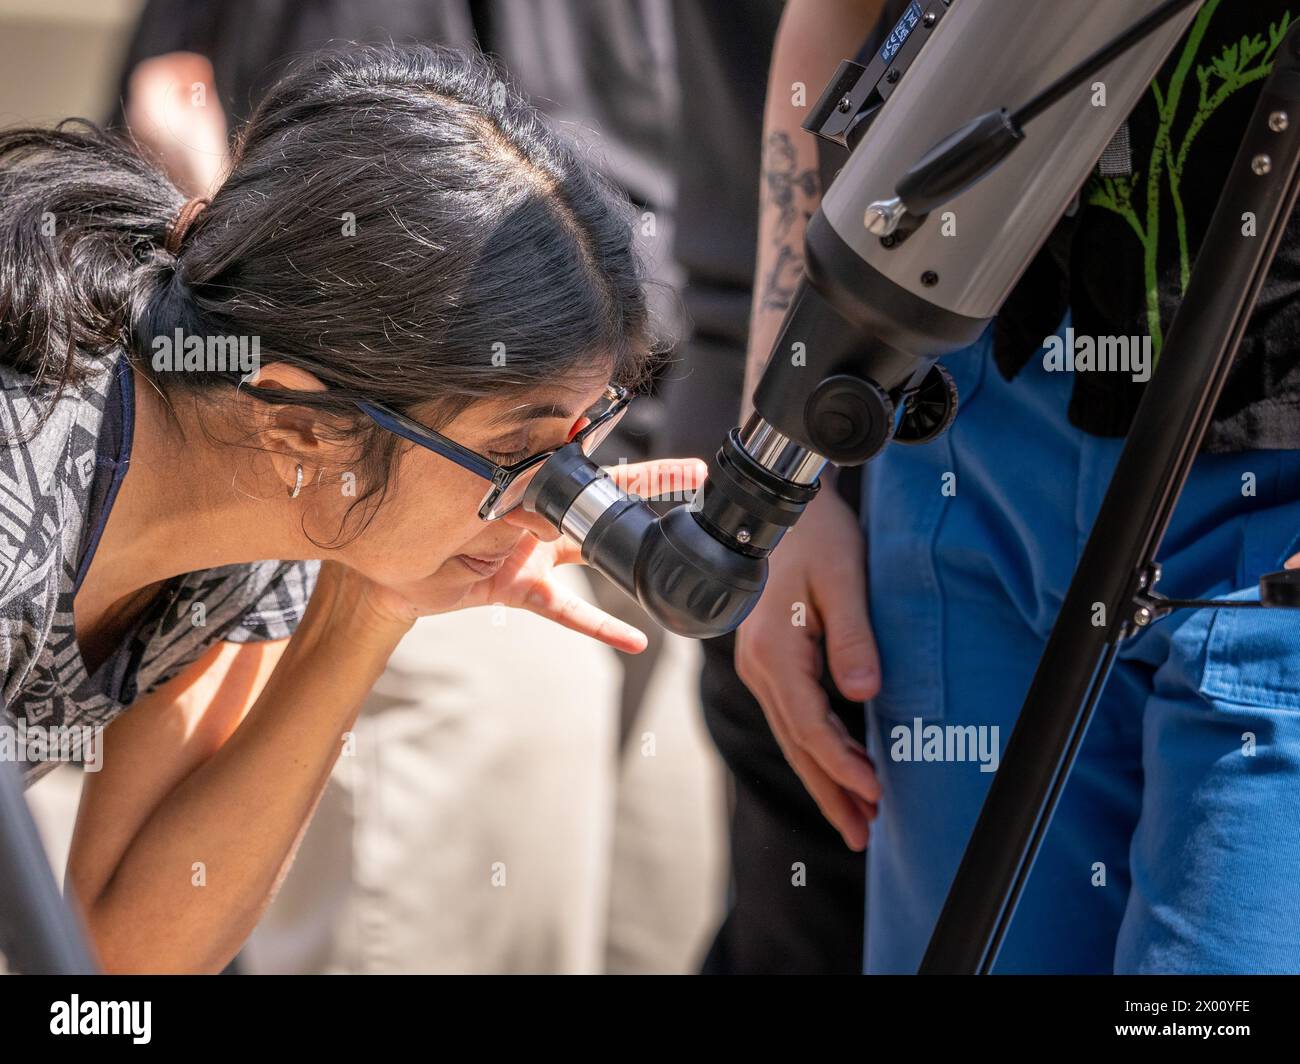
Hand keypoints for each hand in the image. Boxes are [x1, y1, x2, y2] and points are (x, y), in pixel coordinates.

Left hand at [345, 457, 706, 652]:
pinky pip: (569, 611)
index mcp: (524, 481)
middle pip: (603, 498)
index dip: (611, 440)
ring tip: (675, 552)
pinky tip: (635, 639)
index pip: (578, 457)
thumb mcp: (466, 484)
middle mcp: (537, 516)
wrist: (385, 565)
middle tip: (693, 474)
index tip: (634, 420)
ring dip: (633, 552)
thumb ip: (510, 481)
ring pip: (594, 549)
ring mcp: (536, 555)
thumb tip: (549, 476)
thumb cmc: (418, 513)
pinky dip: (601, 625)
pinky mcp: (524, 591)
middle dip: (651, 485)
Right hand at [734, 484, 881, 849]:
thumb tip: (865, 696)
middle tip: (863, 835)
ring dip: (824, 778)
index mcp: (774, 652)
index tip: (877, 792)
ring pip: (792, 737)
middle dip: (831, 793)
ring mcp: (759, 667)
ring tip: (855, 818)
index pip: (810, 726)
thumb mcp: (843, 580)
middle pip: (796, 745)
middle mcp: (759, 667)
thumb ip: (854, 639)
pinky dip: (816, 749)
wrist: (779, 508)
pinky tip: (839, 768)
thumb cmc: (814, 536)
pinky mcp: (769, 662)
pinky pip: (792, 717)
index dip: (844, 765)